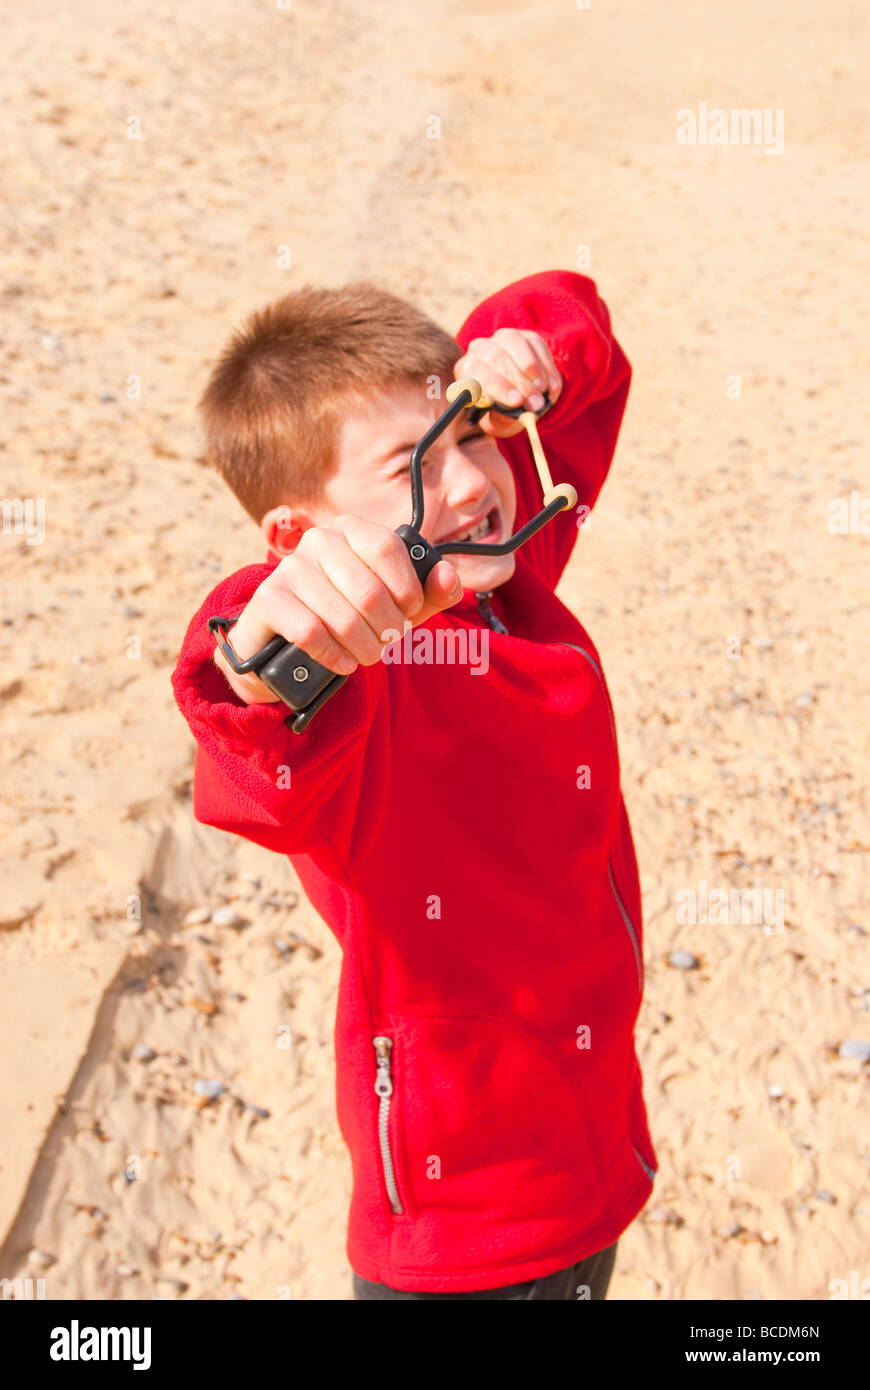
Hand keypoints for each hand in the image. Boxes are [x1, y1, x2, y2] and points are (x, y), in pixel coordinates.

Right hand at [213, 515, 463, 703]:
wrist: (289, 645)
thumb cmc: (350, 616)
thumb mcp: (397, 606)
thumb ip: (432, 593)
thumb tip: (449, 576)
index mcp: (351, 530)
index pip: (387, 547)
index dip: (406, 588)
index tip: (410, 611)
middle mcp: (318, 540)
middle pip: (368, 591)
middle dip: (388, 629)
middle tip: (387, 642)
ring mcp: (289, 569)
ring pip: (343, 617)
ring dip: (364, 648)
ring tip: (367, 656)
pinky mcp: (269, 600)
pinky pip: (310, 633)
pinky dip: (334, 656)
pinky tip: (342, 662)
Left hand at [452, 328, 562, 437]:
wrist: (522, 397)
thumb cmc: (504, 410)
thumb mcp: (500, 418)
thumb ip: (504, 415)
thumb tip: (518, 410)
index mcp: (466, 370)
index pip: (475, 371)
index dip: (498, 386)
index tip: (517, 402)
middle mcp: (479, 349)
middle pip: (496, 358)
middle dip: (519, 383)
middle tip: (536, 403)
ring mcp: (502, 338)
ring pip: (514, 344)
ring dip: (532, 370)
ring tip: (543, 391)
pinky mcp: (525, 336)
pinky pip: (535, 344)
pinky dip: (545, 366)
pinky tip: (551, 385)